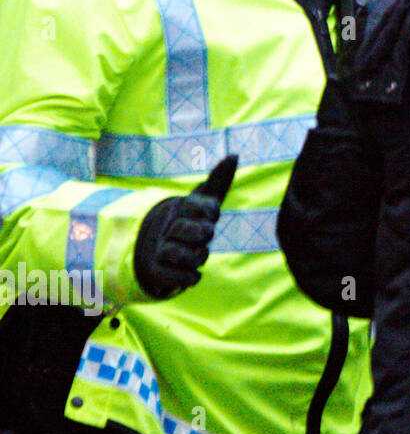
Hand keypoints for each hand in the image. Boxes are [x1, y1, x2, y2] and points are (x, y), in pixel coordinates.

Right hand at [134, 155, 238, 298]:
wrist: (152, 251)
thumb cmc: (188, 223)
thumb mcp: (203, 202)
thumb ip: (218, 180)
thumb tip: (234, 155)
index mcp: (182, 209)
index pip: (201, 205)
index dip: (210, 210)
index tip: (214, 213)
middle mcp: (169, 229)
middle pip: (194, 231)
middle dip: (204, 233)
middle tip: (206, 233)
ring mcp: (162, 251)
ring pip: (187, 255)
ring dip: (199, 256)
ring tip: (199, 253)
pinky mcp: (158, 273)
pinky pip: (182, 278)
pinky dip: (192, 277)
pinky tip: (194, 272)